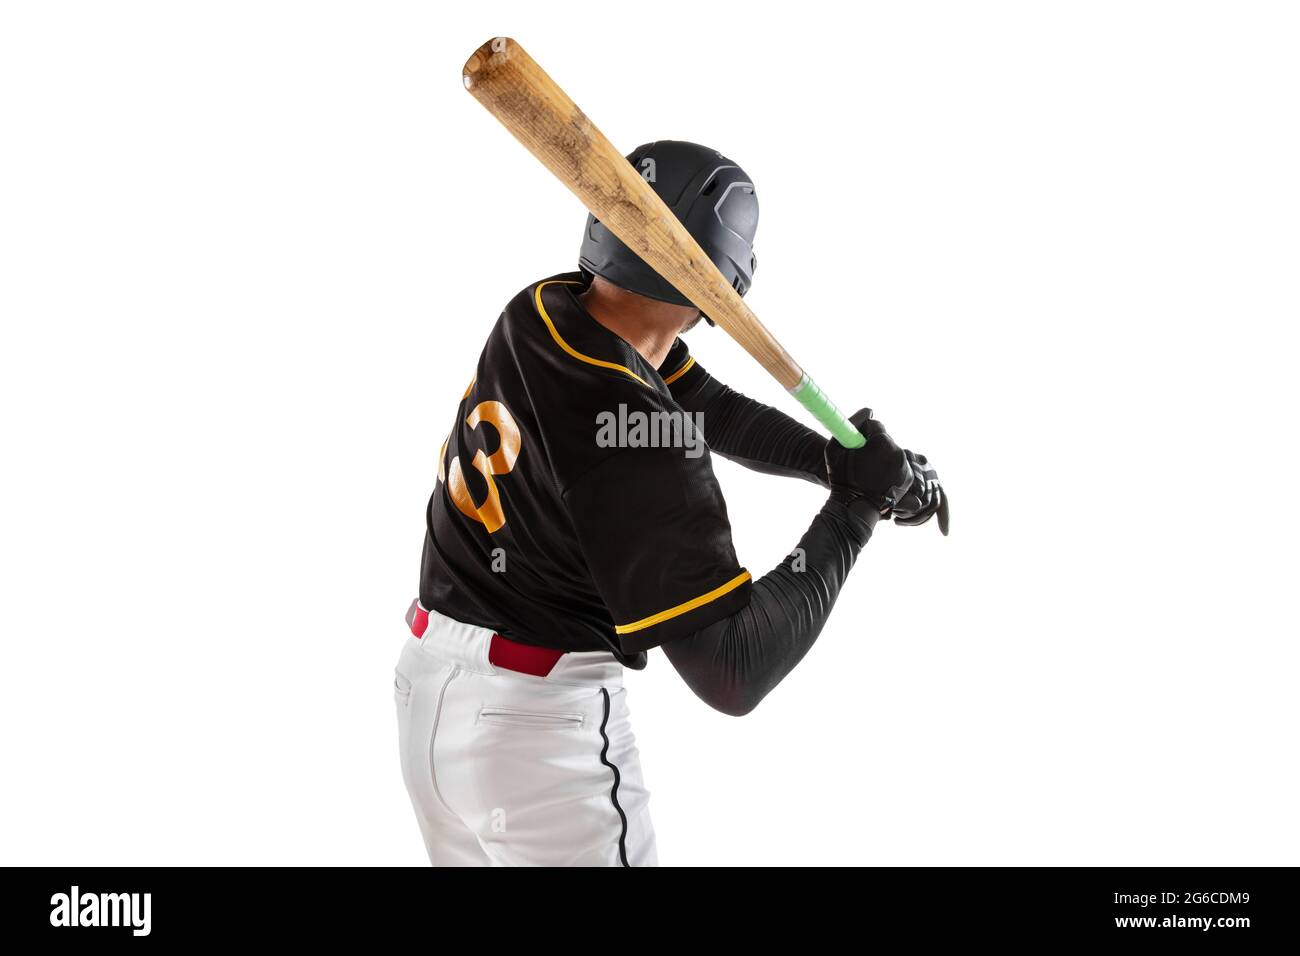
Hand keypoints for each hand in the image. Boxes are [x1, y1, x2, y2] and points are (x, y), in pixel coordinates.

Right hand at [824, 408, 948, 535]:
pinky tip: (877, 479)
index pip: (875, 425)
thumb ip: (852, 424)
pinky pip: (898, 466)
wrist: (855, 508)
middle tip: (860, 460)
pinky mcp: (909, 479)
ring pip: (892, 453)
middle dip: (873, 446)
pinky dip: (889, 469)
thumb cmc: (842, 478)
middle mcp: (898, 453)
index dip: (863, 433)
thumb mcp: (836, 448)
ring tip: (868, 472)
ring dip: (881, 457)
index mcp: (882, 442)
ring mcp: (905, 467)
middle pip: (885, 440)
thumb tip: (870, 410)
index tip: (856, 444)